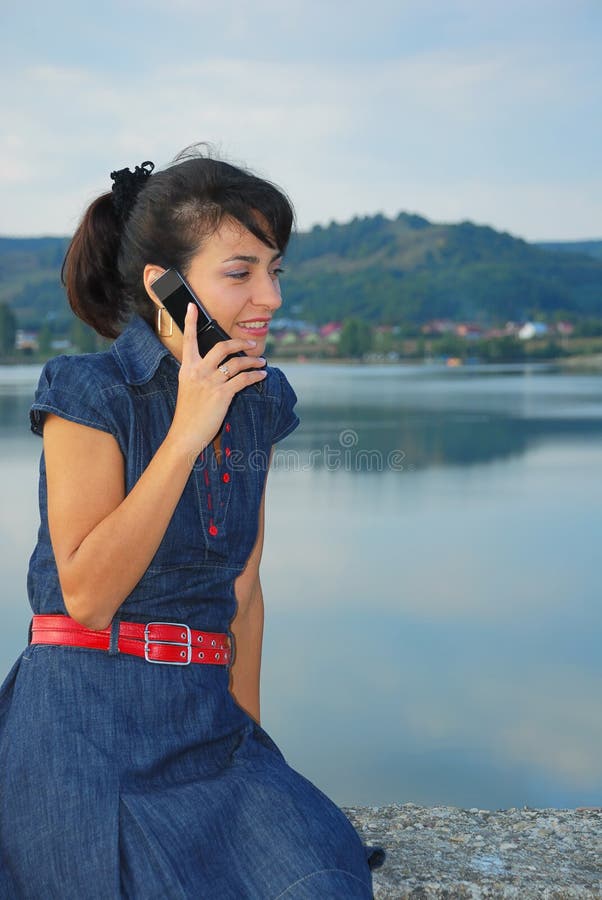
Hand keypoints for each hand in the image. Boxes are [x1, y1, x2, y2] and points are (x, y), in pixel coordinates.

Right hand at [168, 303, 266, 461]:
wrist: (185, 434)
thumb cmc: (188, 414)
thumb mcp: (189, 389)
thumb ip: (200, 375)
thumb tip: (220, 367)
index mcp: (187, 368)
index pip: (189, 340)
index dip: (191, 321)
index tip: (192, 306)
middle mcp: (198, 372)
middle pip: (221, 347)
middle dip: (239, 342)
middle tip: (251, 344)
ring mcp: (210, 382)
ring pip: (237, 362)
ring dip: (253, 361)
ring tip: (262, 363)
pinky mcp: (222, 395)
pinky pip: (243, 380)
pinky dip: (255, 377)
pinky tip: (262, 376)